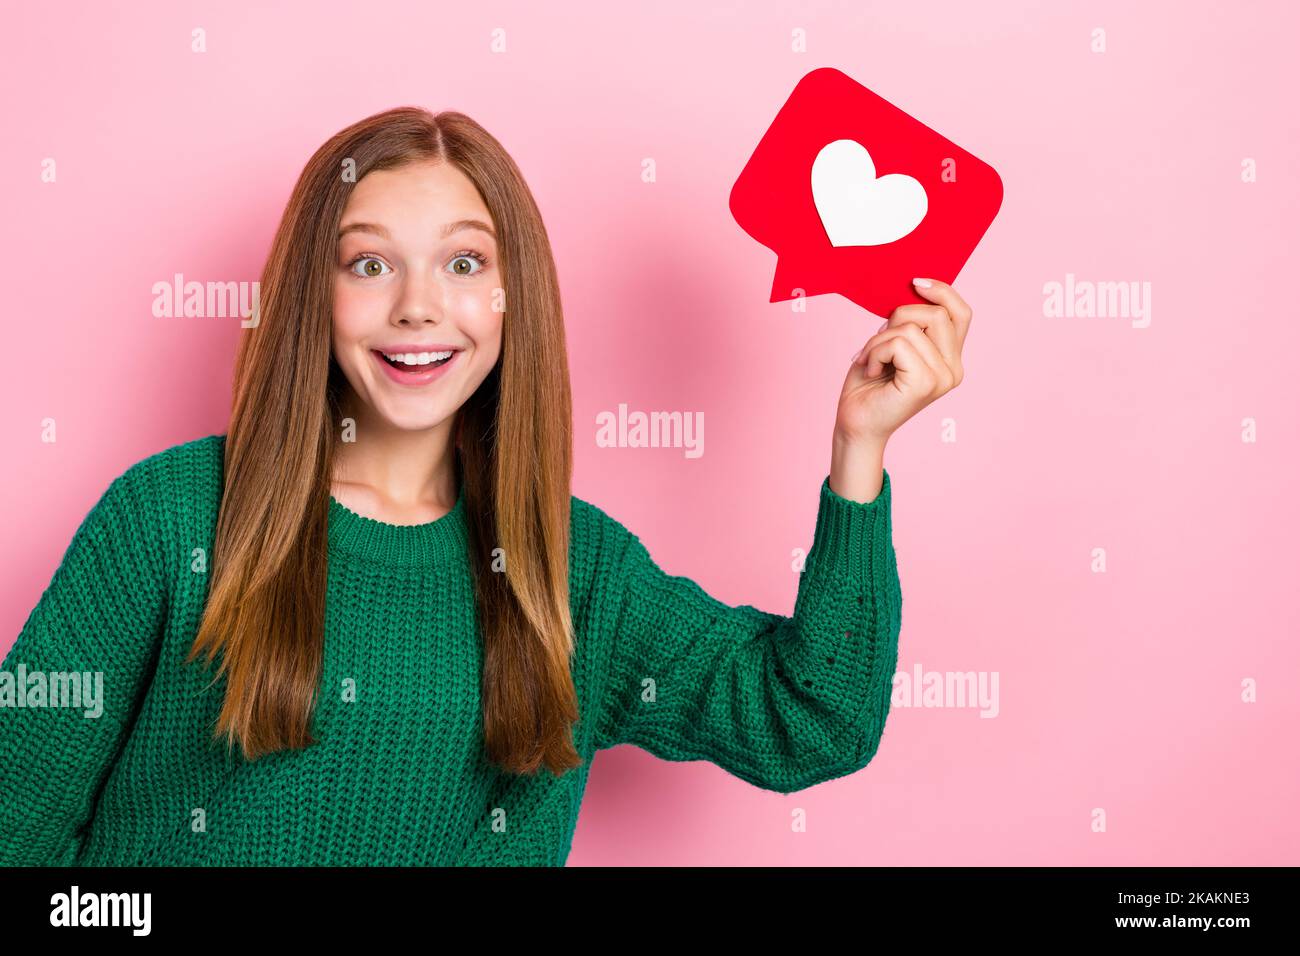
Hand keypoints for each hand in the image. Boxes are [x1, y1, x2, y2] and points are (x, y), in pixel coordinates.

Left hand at [827, 278, 971, 502]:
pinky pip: (898, 342)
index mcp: (950, 359)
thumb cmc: (869, 385)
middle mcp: (954, 369)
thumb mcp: (892, 344)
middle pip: (936, 314)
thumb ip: (909, 323)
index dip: (942, 291)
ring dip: (879, 339)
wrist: (855, 424)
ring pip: (910, 327)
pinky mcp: (925, 383)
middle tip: (876, 344)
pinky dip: (875, 350)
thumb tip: (913, 288)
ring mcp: (943, 377)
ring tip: (870, 360)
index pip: (961, 313)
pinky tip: (870, 369)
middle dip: (897, 318)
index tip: (914, 282)